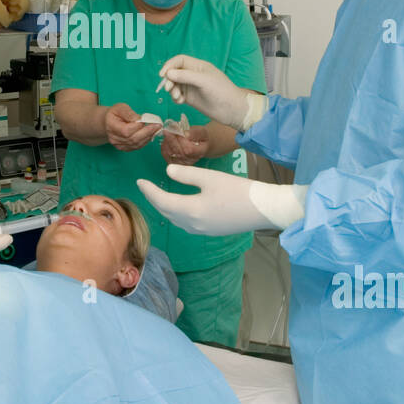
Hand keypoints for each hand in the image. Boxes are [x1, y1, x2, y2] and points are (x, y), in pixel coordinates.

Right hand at [103, 102, 162, 151]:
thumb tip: (139, 119)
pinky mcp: (124, 148)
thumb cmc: (115, 113)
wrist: (108, 122)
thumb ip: (129, 113)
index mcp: (111, 126)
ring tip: (156, 129)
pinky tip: (150, 134)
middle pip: (132, 139)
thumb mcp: (120, 107)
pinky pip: (136, 147)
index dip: (138, 126)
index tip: (147, 119)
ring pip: (136, 144)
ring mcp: (119, 145)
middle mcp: (114, 138)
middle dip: (147, 132)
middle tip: (158, 125)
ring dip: (148, 136)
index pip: (126, 131)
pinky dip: (145, 141)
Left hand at [136, 165, 272, 234]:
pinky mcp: (211, 232)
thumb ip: (187, 174)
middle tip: (146, 187)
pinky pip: (186, 224)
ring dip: (165, 208)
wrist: (264, 209)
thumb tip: (167, 172)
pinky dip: (177, 214)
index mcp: (191, 210)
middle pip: (166, 212)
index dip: (149, 191)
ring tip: (159, 196)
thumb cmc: (238, 190)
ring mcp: (202, 231)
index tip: (139, 181)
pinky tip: (179, 207)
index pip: (162, 201)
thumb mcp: (210, 177)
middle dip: (155, 200)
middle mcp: (193, 225)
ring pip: (176, 220)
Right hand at [156, 56, 261, 129]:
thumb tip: (168, 73)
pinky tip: (181, 102)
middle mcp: (193, 75)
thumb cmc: (221, 91)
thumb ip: (186, 76)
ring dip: (172, 90)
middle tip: (169, 89)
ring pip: (174, 85)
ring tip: (178, 97)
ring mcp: (191, 87)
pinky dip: (175, 98)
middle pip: (174, 73)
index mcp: (198, 66)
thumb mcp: (204, 81)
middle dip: (169, 80)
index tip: (163, 74)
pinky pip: (177, 95)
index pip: (179, 60)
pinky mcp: (190, 98)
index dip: (169, 65)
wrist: (231, 110)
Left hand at [161, 125, 208, 165]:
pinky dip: (164, 147)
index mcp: (200, 152)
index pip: (189, 150)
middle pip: (179, 152)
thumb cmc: (201, 137)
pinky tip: (166, 140)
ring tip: (167, 133)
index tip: (178, 131)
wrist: (200, 144)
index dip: (182, 141)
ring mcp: (183, 163)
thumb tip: (185, 134)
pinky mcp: (175, 163)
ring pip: (171, 154)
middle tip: (167, 130)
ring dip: (167, 142)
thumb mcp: (202, 131)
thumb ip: (195, 132)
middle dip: (171, 140)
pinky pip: (166, 155)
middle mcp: (191, 160)